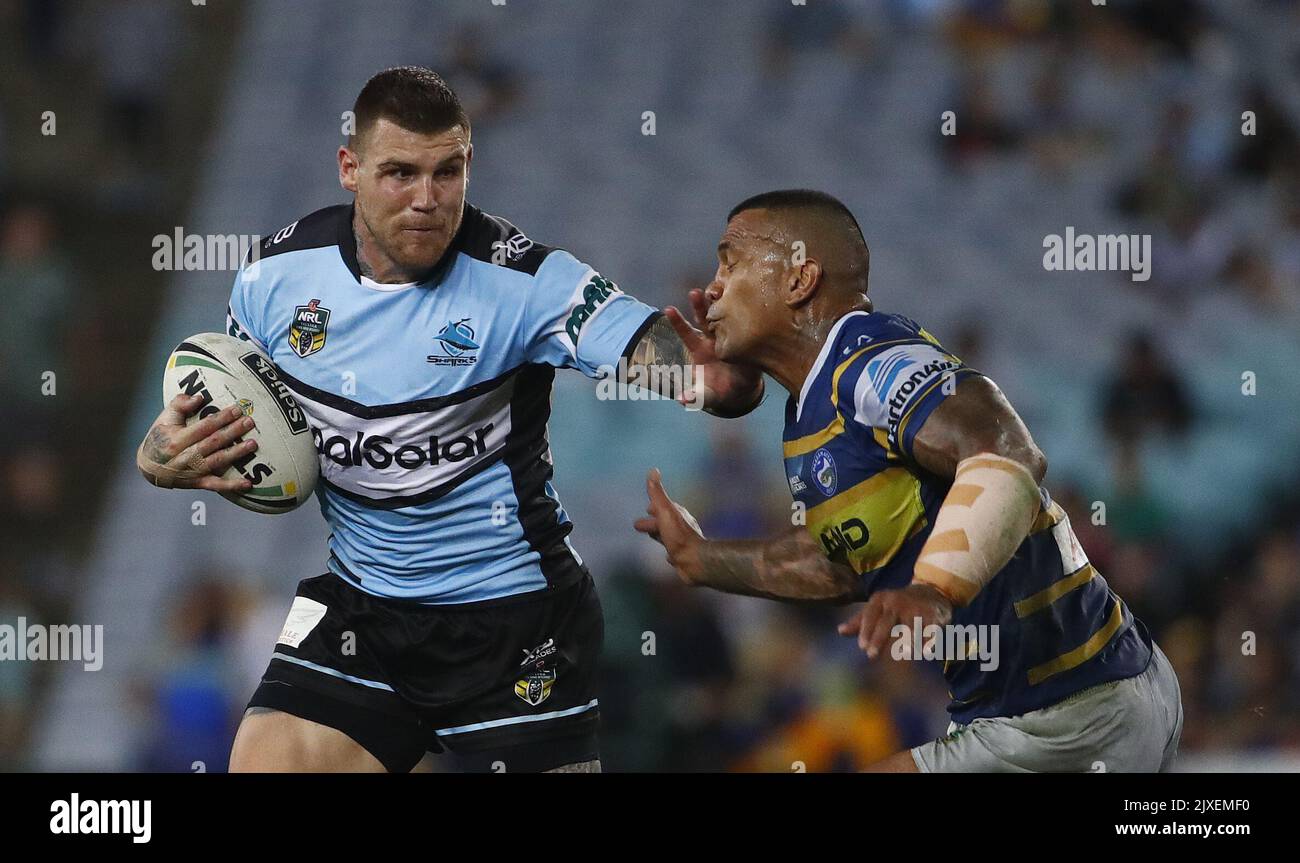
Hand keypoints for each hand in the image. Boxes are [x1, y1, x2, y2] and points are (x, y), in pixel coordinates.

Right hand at [137, 394, 257, 491]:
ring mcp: (192, 471)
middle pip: (213, 442)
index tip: (237, 410)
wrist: (147, 466)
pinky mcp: (197, 482)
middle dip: (233, 432)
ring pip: (217, 461)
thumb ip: (180, 404)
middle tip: (249, 422)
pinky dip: (232, 485)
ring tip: (252, 444)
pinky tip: (248, 483)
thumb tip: (199, 397)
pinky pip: (216, 485)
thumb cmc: (159, 438)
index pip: (203, 427)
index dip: (221, 418)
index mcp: (176, 439)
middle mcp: (185, 456)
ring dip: (236, 453)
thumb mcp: (164, 418)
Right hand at [633, 468, 705, 583]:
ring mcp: (683, 543)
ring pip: (668, 536)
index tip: (648, 508)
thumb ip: (658, 493)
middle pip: (664, 522)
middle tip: (640, 526)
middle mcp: (682, 527)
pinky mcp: (684, 558)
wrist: (695, 561)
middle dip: (653, 522)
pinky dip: (669, 552)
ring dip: (660, 535)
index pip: (663, 507)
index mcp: (677, 515)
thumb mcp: (665, 511)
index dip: (654, 507)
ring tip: (652, 537)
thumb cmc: (679, 535)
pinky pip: (674, 552)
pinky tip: (668, 556)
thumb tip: (653, 470)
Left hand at [664, 289, 762, 416]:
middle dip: (699, 306)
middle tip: (695, 292)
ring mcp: (730, 338)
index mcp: (699, 349)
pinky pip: (744, 327)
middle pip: (705, 320)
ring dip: (722, 305)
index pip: (686, 333)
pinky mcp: (745, 342)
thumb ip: (695, 397)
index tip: (668, 308)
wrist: (740, 392)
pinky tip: (746, 301)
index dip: (678, 322)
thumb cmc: (718, 391)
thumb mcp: (705, 396)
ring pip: (725, 319)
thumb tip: (682, 400)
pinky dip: (744, 315)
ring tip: (718, 291)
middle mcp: (713, 340)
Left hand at [837, 583, 953, 658]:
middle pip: (887, 621)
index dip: (865, 630)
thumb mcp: (877, 608)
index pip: (870, 614)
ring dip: (907, 640)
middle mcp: (897, 601)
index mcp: (881, 599)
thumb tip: (839, 631)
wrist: (929, 591)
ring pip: (909, 626)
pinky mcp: (933, 614)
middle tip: (871, 655)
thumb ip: (860, 621)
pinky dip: (928, 641)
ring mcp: (916, 607)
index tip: (861, 647)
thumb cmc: (897, 605)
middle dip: (879, 638)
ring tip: (903, 653)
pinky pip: (929, 629)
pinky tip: (924, 653)